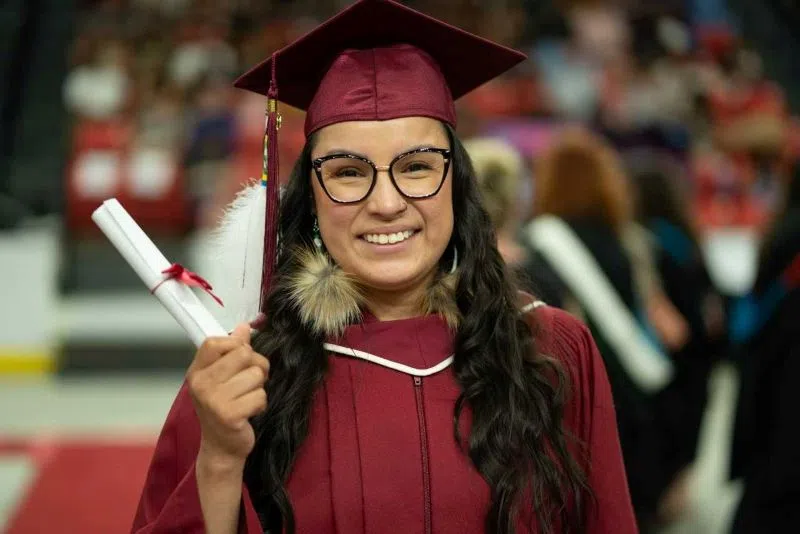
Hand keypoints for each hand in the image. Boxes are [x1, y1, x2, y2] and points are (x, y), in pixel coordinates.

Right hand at [187, 324, 269, 464]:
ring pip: (256, 375)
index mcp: (197, 371)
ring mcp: (213, 400)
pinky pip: (260, 396)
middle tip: (249, 382)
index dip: (236, 345)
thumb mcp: (222, 378)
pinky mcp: (229, 415)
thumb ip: (232, 351)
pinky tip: (249, 413)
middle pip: (244, 354)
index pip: (215, 342)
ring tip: (247, 399)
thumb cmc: (224, 409)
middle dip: (256, 366)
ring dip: (259, 388)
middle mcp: (201, 384)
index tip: (240, 359)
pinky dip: (260, 404)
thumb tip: (244, 327)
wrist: (221, 448)